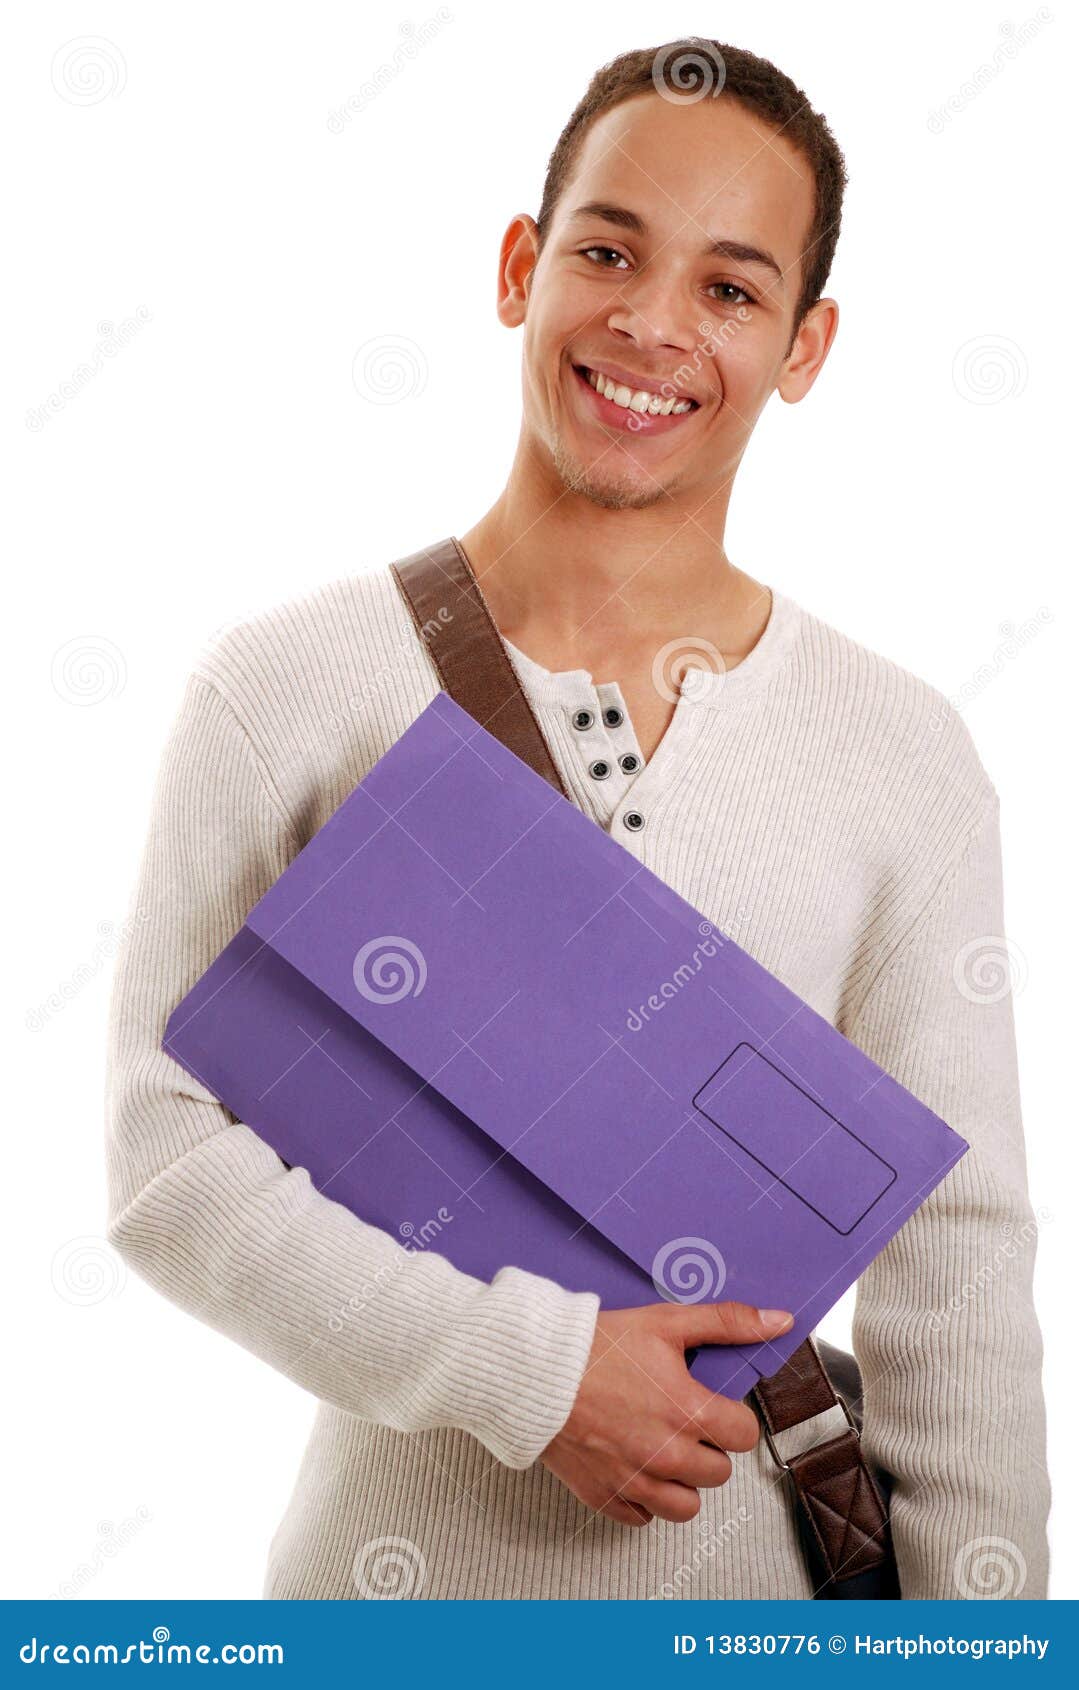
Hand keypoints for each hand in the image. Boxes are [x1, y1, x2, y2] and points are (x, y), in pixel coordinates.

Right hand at [539, 1300, 793, 1526]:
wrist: (533, 1370)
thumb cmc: (596, 1345)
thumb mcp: (666, 1322)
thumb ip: (727, 1323)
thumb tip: (778, 1321)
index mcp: (687, 1411)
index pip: (743, 1435)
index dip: (731, 1418)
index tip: (711, 1406)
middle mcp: (666, 1454)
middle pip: (718, 1473)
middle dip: (706, 1447)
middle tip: (681, 1422)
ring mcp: (635, 1480)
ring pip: (686, 1507)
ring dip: (682, 1481)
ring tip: (662, 1449)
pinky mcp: (606, 1496)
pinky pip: (644, 1518)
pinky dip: (644, 1498)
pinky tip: (634, 1465)